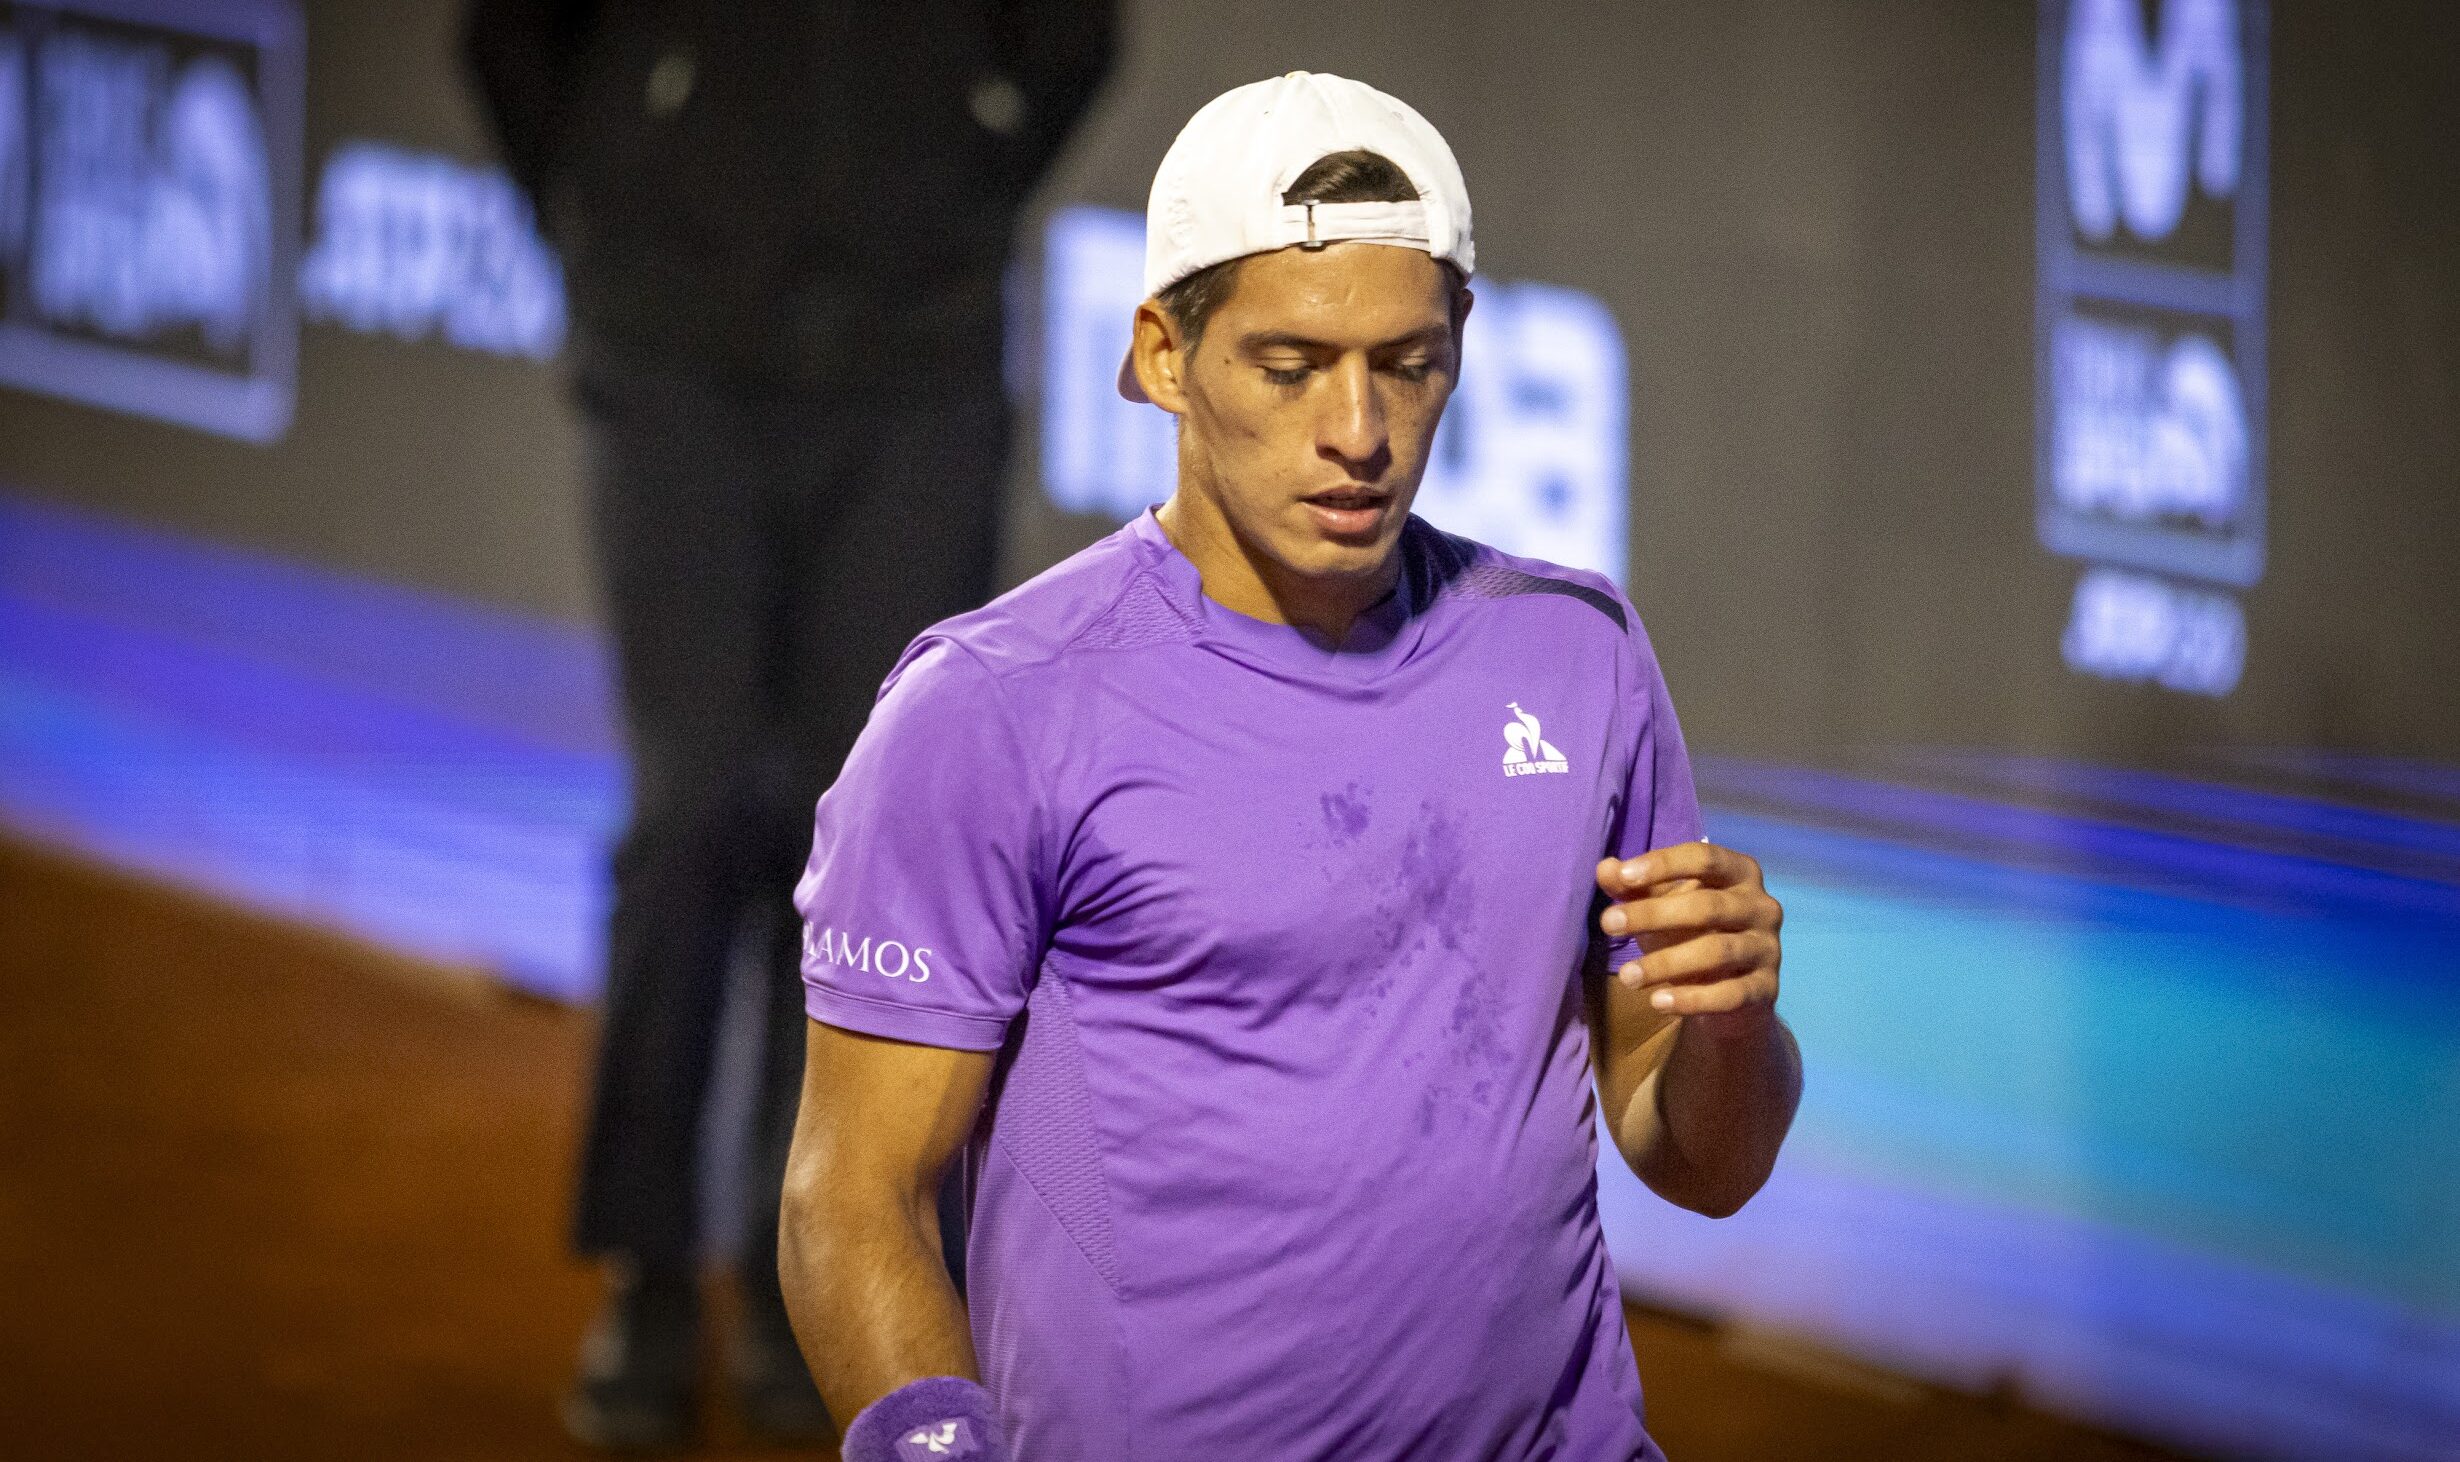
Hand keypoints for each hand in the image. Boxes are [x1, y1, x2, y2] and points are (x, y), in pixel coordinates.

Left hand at [1595, 840, 1782, 1040]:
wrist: (1730, 994)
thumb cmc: (1692, 934)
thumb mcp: (1660, 906)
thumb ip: (1634, 887)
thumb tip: (1605, 869)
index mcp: (1740, 873)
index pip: (1704, 857)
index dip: (1664, 864)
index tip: (1623, 876)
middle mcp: (1762, 906)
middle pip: (1707, 906)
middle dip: (1654, 914)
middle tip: (1608, 924)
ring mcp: (1768, 948)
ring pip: (1717, 952)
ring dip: (1666, 964)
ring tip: (1626, 976)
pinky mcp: (1766, 989)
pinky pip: (1730, 994)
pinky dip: (1692, 999)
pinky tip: (1657, 1001)